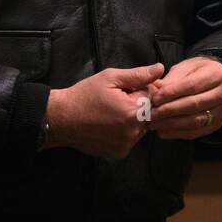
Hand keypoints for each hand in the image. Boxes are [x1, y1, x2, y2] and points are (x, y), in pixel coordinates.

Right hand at [44, 63, 163, 159]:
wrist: (62, 119)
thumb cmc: (85, 95)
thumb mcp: (110, 78)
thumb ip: (138, 74)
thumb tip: (160, 68)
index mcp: (134, 111)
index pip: (151, 95)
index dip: (138, 88)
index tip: (122, 88)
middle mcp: (133, 132)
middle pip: (147, 112)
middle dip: (136, 103)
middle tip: (115, 99)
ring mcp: (126, 145)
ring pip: (140, 125)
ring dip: (131, 117)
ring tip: (110, 111)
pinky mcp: (119, 152)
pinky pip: (130, 137)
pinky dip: (124, 130)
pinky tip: (108, 123)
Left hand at [144, 56, 221, 139]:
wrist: (214, 80)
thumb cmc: (197, 71)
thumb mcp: (185, 67)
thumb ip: (171, 79)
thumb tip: (154, 90)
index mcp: (217, 73)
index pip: (192, 85)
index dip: (172, 93)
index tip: (155, 98)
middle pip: (194, 104)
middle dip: (170, 110)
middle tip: (152, 113)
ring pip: (195, 121)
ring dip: (172, 124)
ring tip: (154, 123)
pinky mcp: (217, 124)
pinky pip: (196, 132)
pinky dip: (177, 133)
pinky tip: (163, 131)